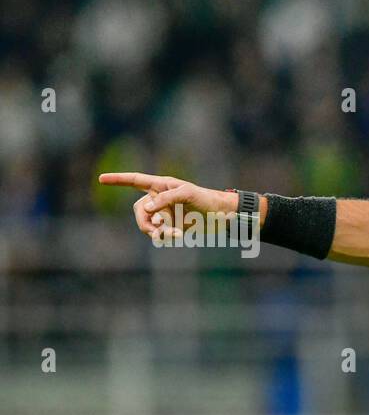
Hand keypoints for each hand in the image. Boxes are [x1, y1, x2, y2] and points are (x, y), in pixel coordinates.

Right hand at [98, 172, 237, 241]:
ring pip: (147, 224)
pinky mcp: (170, 227)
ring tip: (172, 234)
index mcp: (160, 186)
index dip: (118, 180)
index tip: (101, 179)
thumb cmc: (204, 198)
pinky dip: (164, 236)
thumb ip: (165, 199)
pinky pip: (158, 234)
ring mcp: (163, 214)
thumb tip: (146, 209)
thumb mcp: (186, 194)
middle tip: (155, 229)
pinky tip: (177, 236)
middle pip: (139, 210)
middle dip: (144, 220)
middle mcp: (158, 200)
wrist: (220, 216)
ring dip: (155, 231)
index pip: (135, 181)